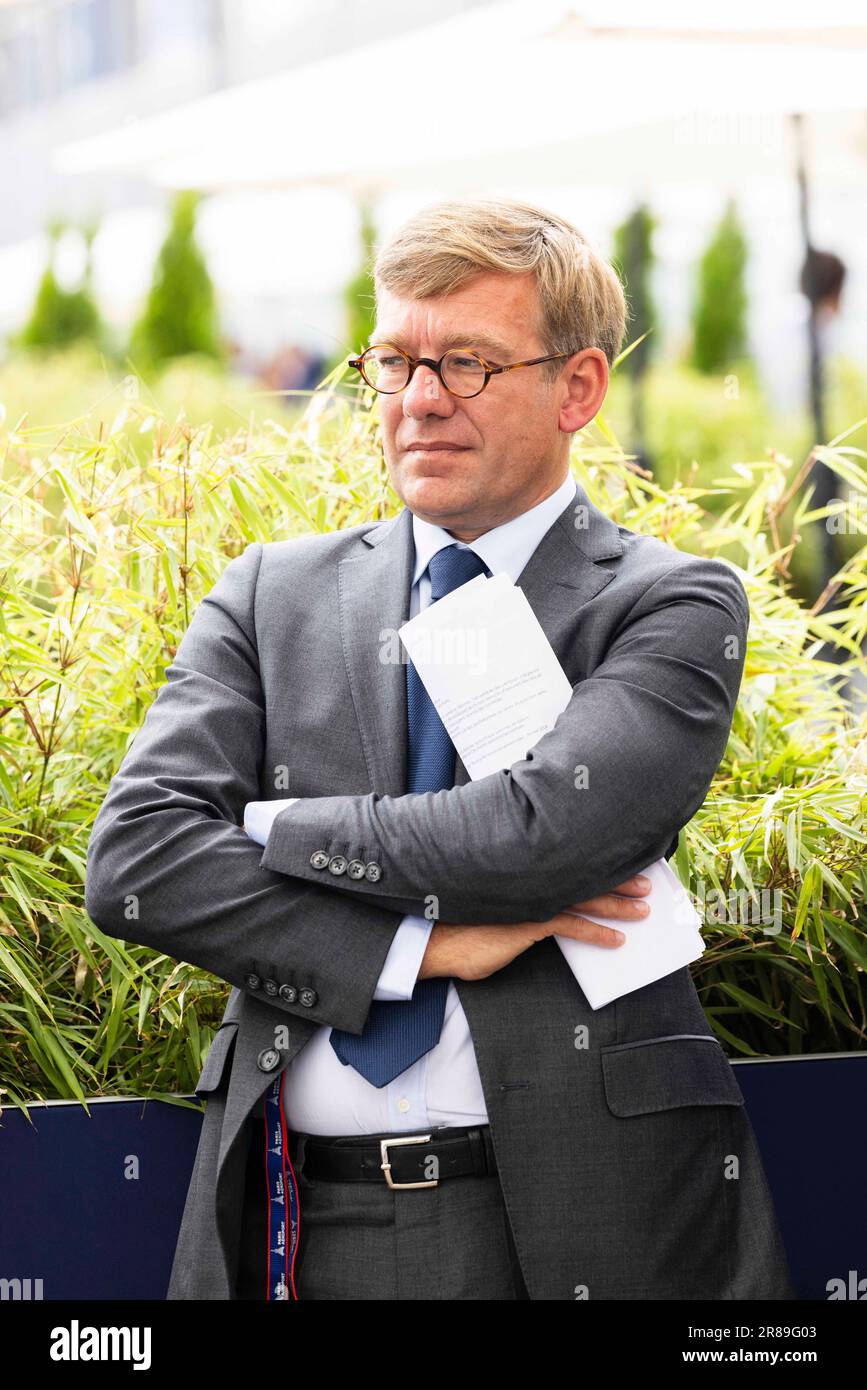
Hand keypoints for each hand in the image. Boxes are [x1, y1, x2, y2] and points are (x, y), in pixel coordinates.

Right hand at [418, 875, 652, 981]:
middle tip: (647, 882)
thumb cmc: (462, 918)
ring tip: (642, 910)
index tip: (623, 861)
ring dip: (617, 905)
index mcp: (526, 871)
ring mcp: (532, 899)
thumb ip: (520, 891)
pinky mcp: (529, 923)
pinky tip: (616, 941)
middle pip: (585, 876)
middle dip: (619, 880)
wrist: (438, 936)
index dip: (599, 864)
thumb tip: (540, 891)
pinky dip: (596, 933)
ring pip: (585, 899)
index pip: (571, 863)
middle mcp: (533, 880)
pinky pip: (572, 927)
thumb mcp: (496, 898)